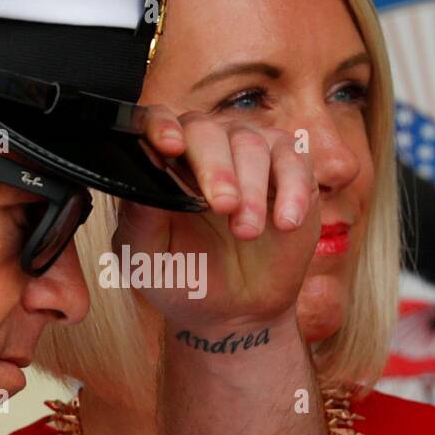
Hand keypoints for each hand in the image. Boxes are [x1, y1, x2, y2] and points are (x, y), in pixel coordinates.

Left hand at [116, 107, 319, 329]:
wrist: (233, 311)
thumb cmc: (185, 276)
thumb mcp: (147, 259)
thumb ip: (139, 219)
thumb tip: (140, 182)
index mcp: (165, 161)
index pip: (158, 122)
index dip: (162, 126)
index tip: (170, 147)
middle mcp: (206, 147)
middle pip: (208, 130)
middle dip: (216, 167)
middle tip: (222, 206)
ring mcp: (250, 154)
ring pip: (252, 144)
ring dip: (252, 190)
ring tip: (247, 232)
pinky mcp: (290, 171)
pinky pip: (295, 162)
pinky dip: (293, 190)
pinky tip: (285, 222)